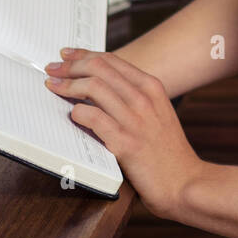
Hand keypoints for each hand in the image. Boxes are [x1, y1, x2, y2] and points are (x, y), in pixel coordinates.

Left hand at [44, 47, 203, 219]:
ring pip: (94, 87)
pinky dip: (77, 112)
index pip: (111, 60)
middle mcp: (144, 98)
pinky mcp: (126, 143)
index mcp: (152, 87)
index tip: (66, 55)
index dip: (83, 55)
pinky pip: (93, 118)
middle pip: (99, 67)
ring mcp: (135, 119)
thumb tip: (98, 85)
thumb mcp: (157, 113)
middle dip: (70, 66)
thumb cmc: (168, 152)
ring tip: (53, 87)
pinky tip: (71, 115)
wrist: (185, 182)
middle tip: (52, 69)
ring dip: (67, 85)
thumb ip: (134, 97)